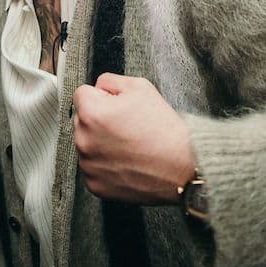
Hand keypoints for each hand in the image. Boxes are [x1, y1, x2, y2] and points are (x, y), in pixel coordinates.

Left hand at [73, 73, 195, 203]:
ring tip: (129, 146)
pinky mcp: (95, 185)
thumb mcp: (140, 87)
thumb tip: (97, 88)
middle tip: (126, 127)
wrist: (183, 167)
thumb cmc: (164, 129)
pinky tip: (126, 162)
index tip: (117, 107)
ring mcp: (88, 165)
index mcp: (91, 113)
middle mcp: (84, 140)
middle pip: (82, 120)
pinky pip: (92, 168)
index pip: (81, 94)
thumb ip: (110, 81)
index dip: (102, 97)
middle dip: (98, 120)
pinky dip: (105, 165)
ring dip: (100, 143)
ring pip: (86, 144)